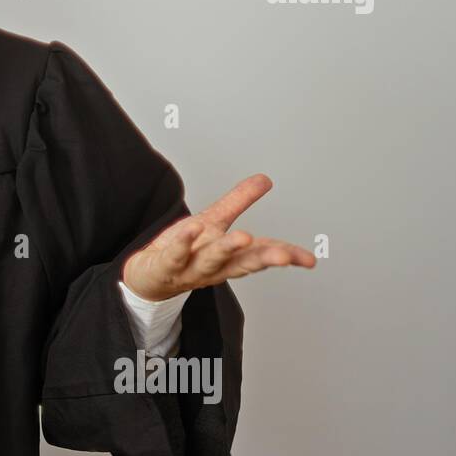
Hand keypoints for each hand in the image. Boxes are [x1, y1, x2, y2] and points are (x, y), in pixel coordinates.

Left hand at [122, 173, 314, 301]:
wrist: (148, 276)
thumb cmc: (185, 250)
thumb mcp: (214, 221)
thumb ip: (238, 201)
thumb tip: (265, 179)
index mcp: (230, 256)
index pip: (261, 254)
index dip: (285, 256)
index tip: (308, 260)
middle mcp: (215, 266)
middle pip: (243, 262)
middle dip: (264, 258)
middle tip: (283, 255)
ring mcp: (191, 269)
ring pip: (212, 260)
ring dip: (228, 249)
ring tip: (243, 236)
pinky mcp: (166, 268)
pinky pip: (176, 256)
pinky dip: (184, 243)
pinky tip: (192, 228)